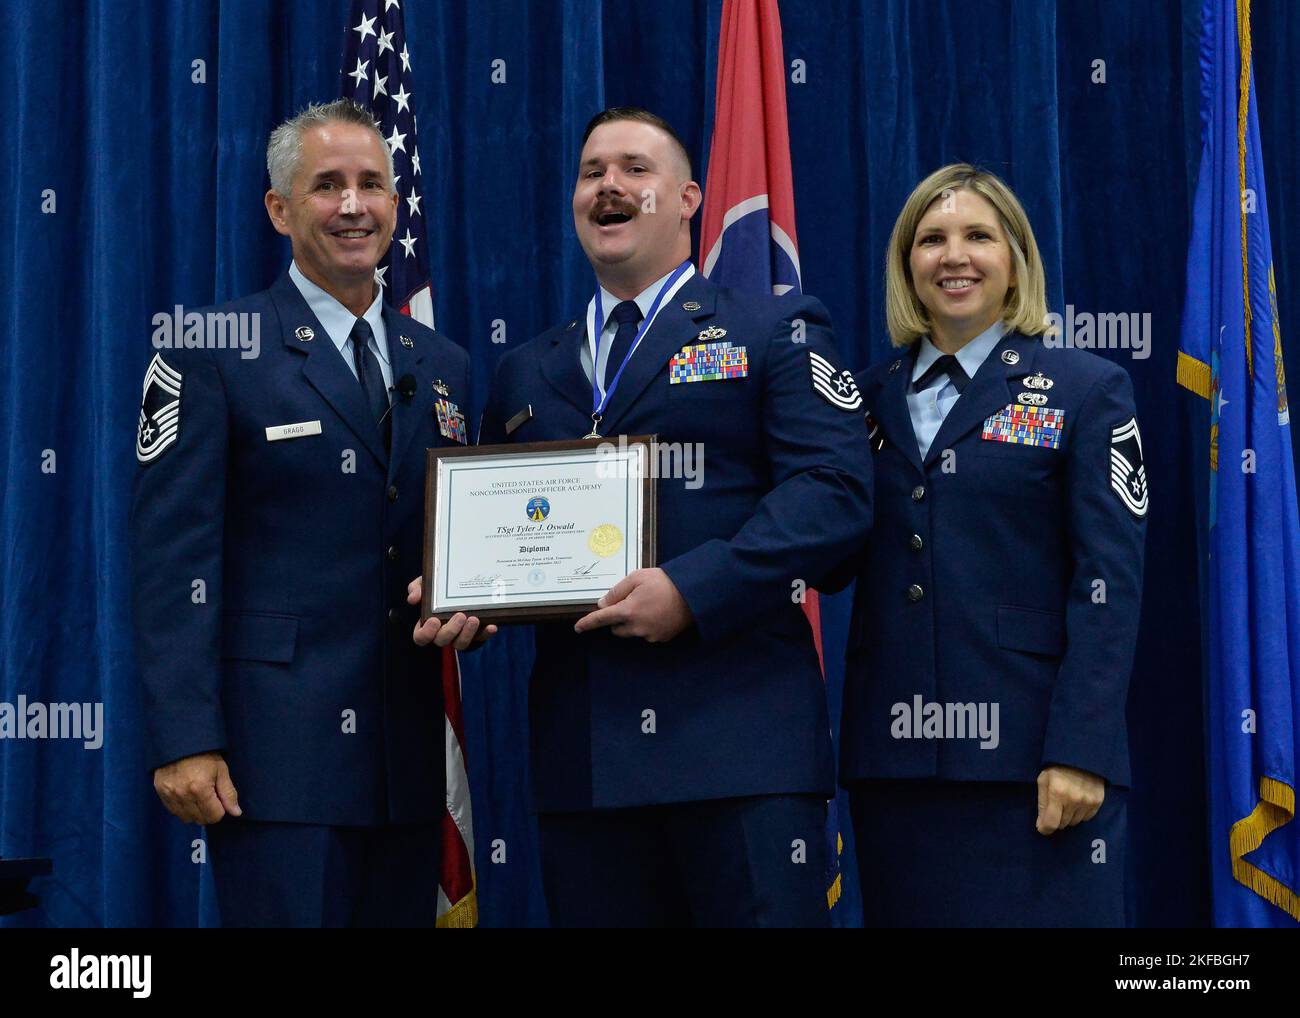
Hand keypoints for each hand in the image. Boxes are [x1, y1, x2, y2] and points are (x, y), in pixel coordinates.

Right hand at [153, 751, 241, 824]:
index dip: (221, 809)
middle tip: (211, 797)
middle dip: (209, 812)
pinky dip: (183, 808)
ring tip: (199, 796)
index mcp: (200, 789)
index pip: (214, 816)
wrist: (181, 741)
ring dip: (195, 812)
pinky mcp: (160, 792)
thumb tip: (236, 813)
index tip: (220, 798)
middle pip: (200, 819)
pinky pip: (173, 811)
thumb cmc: (205, 754)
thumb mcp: (221, 771)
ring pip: (186, 818)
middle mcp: (183, 795)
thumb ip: (228, 794)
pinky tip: (187, 796)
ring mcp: (169, 795)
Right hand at [408, 576, 497, 649]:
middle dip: (450, 631)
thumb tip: (413, 598)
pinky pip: (480, 639)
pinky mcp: (476, 634)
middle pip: (442, 641)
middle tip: (460, 616)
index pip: (421, 637)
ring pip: (461, 644)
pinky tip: (491, 626)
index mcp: (428, 623)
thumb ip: (418, 587)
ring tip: (474, 619)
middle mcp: (443, 632)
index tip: (434, 620)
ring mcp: (460, 635)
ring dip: (467, 634)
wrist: (465, 580)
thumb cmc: (440, 585)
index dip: (426, 633)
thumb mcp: (429, 582)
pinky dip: (485, 634)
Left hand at [573, 568, 692, 642]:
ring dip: (632, 623)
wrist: (693, 593)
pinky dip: (646, 626)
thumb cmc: (664, 582)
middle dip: (617, 619)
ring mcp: (649, 635)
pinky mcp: (661, 639)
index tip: (578, 628)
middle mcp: (636, 627)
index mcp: (628, 611)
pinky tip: (657, 614)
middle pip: (616, 629)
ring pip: (631, 632)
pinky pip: (646, 634)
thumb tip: (603, 604)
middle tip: (630, 603)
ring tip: (648, 606)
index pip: (602, 619)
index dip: (588, 623)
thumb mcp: (637, 577)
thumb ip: (617, 591)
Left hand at [1035, 765, 1104, 834]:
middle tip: (1055, 806)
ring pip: (1074, 822)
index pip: (1051, 822)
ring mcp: (1088, 801)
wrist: (1082, 755)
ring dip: (1068, 817)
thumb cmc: (1057, 767)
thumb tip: (1041, 825)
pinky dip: (1080, 814)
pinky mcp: (1098, 801)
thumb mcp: (1043, 780)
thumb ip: (1042, 803)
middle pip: (1062, 824)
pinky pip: (1086, 818)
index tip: (1042, 827)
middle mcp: (1074, 799)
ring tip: (1066, 802)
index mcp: (1057, 793)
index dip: (1045, 828)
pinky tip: (1077, 802)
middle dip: (1056, 819)